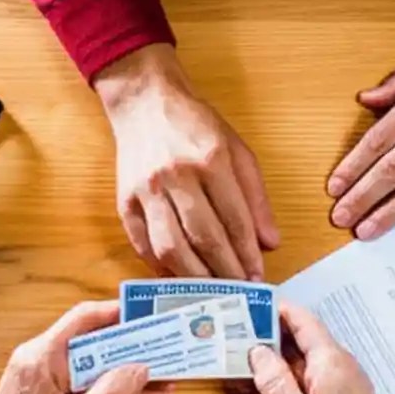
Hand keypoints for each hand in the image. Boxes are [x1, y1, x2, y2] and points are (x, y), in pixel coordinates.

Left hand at [0, 301, 174, 393]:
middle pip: (95, 341)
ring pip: (95, 365)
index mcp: (41, 357)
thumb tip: (140, 369)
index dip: (118, 313)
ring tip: (164, 382)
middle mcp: (41, 359)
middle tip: (166, 351)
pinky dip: (112, 390)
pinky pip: (87, 383)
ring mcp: (45, 378)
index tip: (149, 316)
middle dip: (133, 348)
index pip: (84, 318)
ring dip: (127, 374)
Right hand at [96, 44, 278, 279]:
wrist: (144, 101)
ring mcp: (147, 190)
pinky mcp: (124, 201)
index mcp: (211, 161)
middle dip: (226, 272)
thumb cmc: (195, 126)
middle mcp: (176, 176)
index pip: (235, 220)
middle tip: (239, 291)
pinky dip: (162, 267)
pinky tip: (180, 277)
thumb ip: (255, 198)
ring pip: (171, 248)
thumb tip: (270, 242)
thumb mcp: (237, 151)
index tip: (258, 277)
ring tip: (212, 291)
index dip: (248, 254)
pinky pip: (143, 244)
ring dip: (194, 277)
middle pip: (204, 238)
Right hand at [247, 303, 394, 393]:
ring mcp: (348, 382)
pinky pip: (319, 375)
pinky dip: (296, 375)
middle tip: (241, 334)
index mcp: (332, 364)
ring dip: (283, 357)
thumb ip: (275, 383)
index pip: (303, 321)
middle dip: (273, 334)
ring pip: (310, 358)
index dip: (276, 310)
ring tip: (250, 359)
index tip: (251, 306)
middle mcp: (344, 366)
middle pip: (306, 337)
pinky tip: (276, 386)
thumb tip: (258, 353)